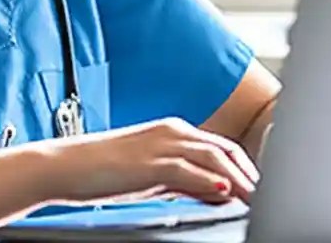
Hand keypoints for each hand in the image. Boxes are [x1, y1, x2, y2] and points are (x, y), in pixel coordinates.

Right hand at [43, 117, 259, 204]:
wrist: (64, 166)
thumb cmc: (103, 172)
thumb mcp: (152, 176)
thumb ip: (185, 180)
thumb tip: (217, 190)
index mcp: (174, 131)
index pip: (222, 147)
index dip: (246, 168)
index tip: (259, 188)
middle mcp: (173, 131)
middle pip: (226, 149)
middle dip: (250, 174)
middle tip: (265, 196)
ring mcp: (162, 144)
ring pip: (213, 157)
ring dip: (239, 179)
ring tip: (255, 198)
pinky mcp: (149, 162)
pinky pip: (187, 170)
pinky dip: (209, 180)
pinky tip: (224, 192)